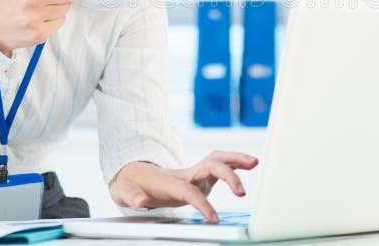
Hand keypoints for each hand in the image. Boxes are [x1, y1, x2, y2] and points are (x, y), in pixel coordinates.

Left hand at [109, 151, 258, 223]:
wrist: (134, 173)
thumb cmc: (130, 184)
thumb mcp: (123, 191)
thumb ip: (131, 196)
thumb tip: (139, 201)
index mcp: (170, 181)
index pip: (191, 191)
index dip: (202, 204)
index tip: (214, 219)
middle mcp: (186, 174)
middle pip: (210, 166)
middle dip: (227, 176)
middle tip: (241, 192)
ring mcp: (194, 173)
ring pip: (218, 160)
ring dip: (236, 159)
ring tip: (255, 162)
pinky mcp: (200, 176)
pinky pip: (221, 166)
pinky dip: (236, 164)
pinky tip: (250, 164)